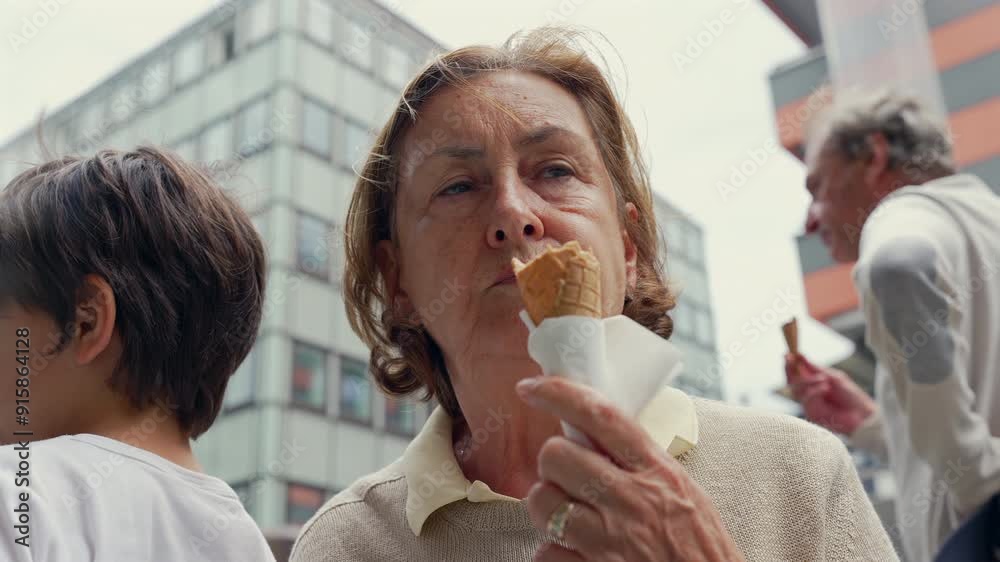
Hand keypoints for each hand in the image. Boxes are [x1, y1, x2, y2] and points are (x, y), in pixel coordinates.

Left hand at [516, 376, 744, 561]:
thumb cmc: (700, 549)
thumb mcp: (682, 492)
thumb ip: (640, 463)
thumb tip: (594, 434)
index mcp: (657, 471)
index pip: (602, 415)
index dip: (560, 393)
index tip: (532, 387)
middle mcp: (633, 500)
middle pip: (557, 455)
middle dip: (552, 466)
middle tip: (567, 480)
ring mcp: (613, 539)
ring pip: (543, 501)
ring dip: (546, 509)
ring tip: (568, 518)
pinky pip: (545, 552)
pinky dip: (552, 553)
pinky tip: (573, 554)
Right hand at [784, 353, 875, 434]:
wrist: (862, 415)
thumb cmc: (851, 396)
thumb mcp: (834, 377)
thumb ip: (816, 369)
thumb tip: (801, 356)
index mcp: (815, 384)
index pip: (797, 373)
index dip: (791, 364)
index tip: (789, 353)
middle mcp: (810, 394)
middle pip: (791, 381)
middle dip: (789, 370)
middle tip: (790, 359)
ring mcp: (810, 404)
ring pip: (796, 389)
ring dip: (807, 380)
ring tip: (823, 379)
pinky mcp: (811, 413)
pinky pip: (806, 399)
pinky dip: (814, 390)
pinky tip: (825, 387)